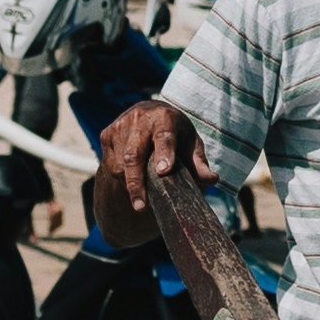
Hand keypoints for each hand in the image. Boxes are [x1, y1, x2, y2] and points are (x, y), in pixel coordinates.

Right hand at [98, 94, 201, 225]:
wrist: (149, 112)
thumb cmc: (175, 134)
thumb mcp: (190, 144)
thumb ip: (199, 163)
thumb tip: (212, 180)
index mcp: (165, 118)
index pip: (164, 137)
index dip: (164, 154)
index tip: (163, 171)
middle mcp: (140, 119)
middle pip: (134, 155)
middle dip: (136, 183)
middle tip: (141, 208)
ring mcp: (120, 126)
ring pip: (121, 164)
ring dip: (130, 183)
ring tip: (141, 194)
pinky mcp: (106, 135)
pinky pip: (112, 165)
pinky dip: (122, 177)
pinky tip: (132, 176)